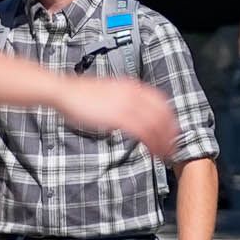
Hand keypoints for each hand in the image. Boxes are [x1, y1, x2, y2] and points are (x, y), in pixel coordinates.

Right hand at [60, 77, 178, 160]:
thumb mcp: (108, 92)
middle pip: (162, 114)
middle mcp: (132, 93)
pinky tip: (153, 151)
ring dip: (163, 141)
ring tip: (166, 154)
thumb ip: (123, 100)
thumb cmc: (81, 95)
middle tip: (173, 146)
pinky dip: (152, 143)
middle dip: (171, 132)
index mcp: (131, 86)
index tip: (172, 131)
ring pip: (155, 124)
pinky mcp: (118, 116)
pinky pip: (143, 131)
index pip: (161, 102)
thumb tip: (132, 112)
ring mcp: (126, 104)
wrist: (65, 92)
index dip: (170, 118)